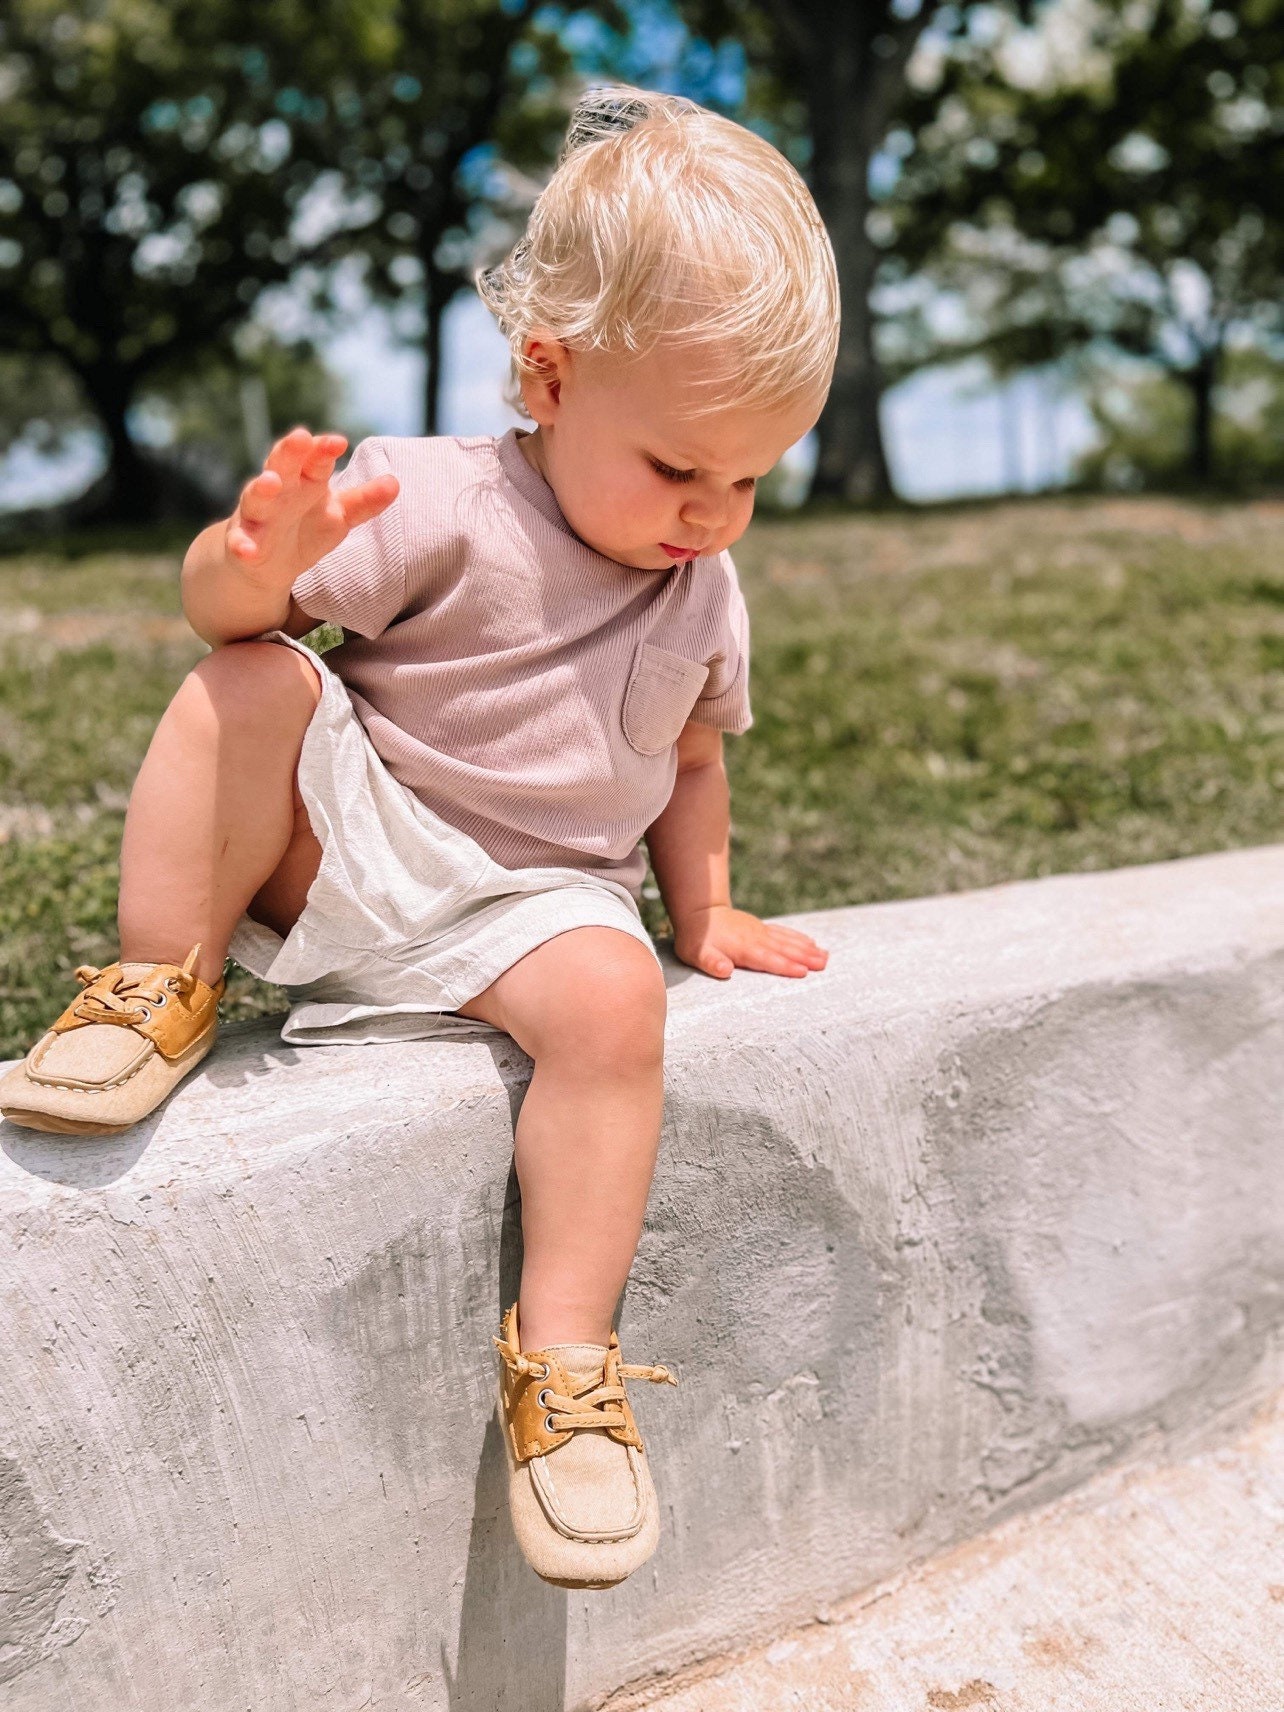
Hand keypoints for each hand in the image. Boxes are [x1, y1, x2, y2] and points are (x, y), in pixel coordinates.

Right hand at [223, 427, 399, 587]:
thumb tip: (395, 483)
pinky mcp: (242, 541)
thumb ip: (364, 502)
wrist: (264, 561)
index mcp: (305, 480)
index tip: (338, 442)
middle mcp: (279, 491)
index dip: (323, 450)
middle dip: (290, 452)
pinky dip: (242, 545)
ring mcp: (258, 515)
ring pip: (257, 497)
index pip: (315, 460)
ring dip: (262, 489)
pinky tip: (247, 551)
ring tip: (270, 483)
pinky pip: (239, 541)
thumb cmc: (305, 529)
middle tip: (301, 437)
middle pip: (282, 465)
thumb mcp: (337, 516)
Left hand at [672, 904, 828, 979]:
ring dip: (807, 949)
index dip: (786, 966)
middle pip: (784, 950)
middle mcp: (756, 939)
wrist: (699, 913)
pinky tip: (811, 942)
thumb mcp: (696, 954)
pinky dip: (798, 938)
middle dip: (805, 958)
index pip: (768, 960)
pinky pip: (784, 933)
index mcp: (744, 949)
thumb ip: (711, 962)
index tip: (803, 972)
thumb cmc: (696, 939)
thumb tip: (724, 969)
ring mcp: (760, 932)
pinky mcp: (761, 928)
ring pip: (788, 941)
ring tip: (826, 956)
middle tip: (825, 964)